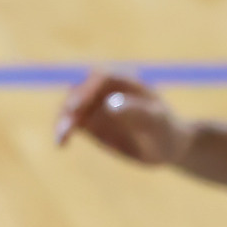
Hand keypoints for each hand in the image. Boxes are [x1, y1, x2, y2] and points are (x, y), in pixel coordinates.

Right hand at [55, 71, 196, 164]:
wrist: (165, 148)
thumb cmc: (165, 131)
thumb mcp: (156, 122)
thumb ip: (136, 112)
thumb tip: (110, 104)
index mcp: (124, 82)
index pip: (100, 78)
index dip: (86, 90)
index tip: (76, 106)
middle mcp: (105, 90)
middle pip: (79, 91)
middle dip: (70, 106)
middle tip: (68, 125)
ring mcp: (94, 105)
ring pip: (70, 108)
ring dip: (63, 120)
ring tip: (62, 138)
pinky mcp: (88, 122)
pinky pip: (70, 123)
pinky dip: (63, 132)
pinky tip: (61, 144)